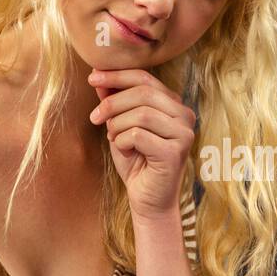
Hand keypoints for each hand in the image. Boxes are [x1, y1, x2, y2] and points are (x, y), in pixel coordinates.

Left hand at [88, 68, 195, 219]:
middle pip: (143, 92)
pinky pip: (138, 135)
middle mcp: (184, 116)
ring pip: (141, 113)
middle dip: (112, 103)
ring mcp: (183, 134)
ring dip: (117, 125)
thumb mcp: (121, 126)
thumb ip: (114, 102)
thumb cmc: (136, 162)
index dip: (116, 75)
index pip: (145, 78)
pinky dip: (122, 142)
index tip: (92, 78)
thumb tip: (99, 80)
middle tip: (95, 118)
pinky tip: (125, 151)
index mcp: (174, 105)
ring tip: (114, 138)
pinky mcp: (175, 152)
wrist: (148, 200)